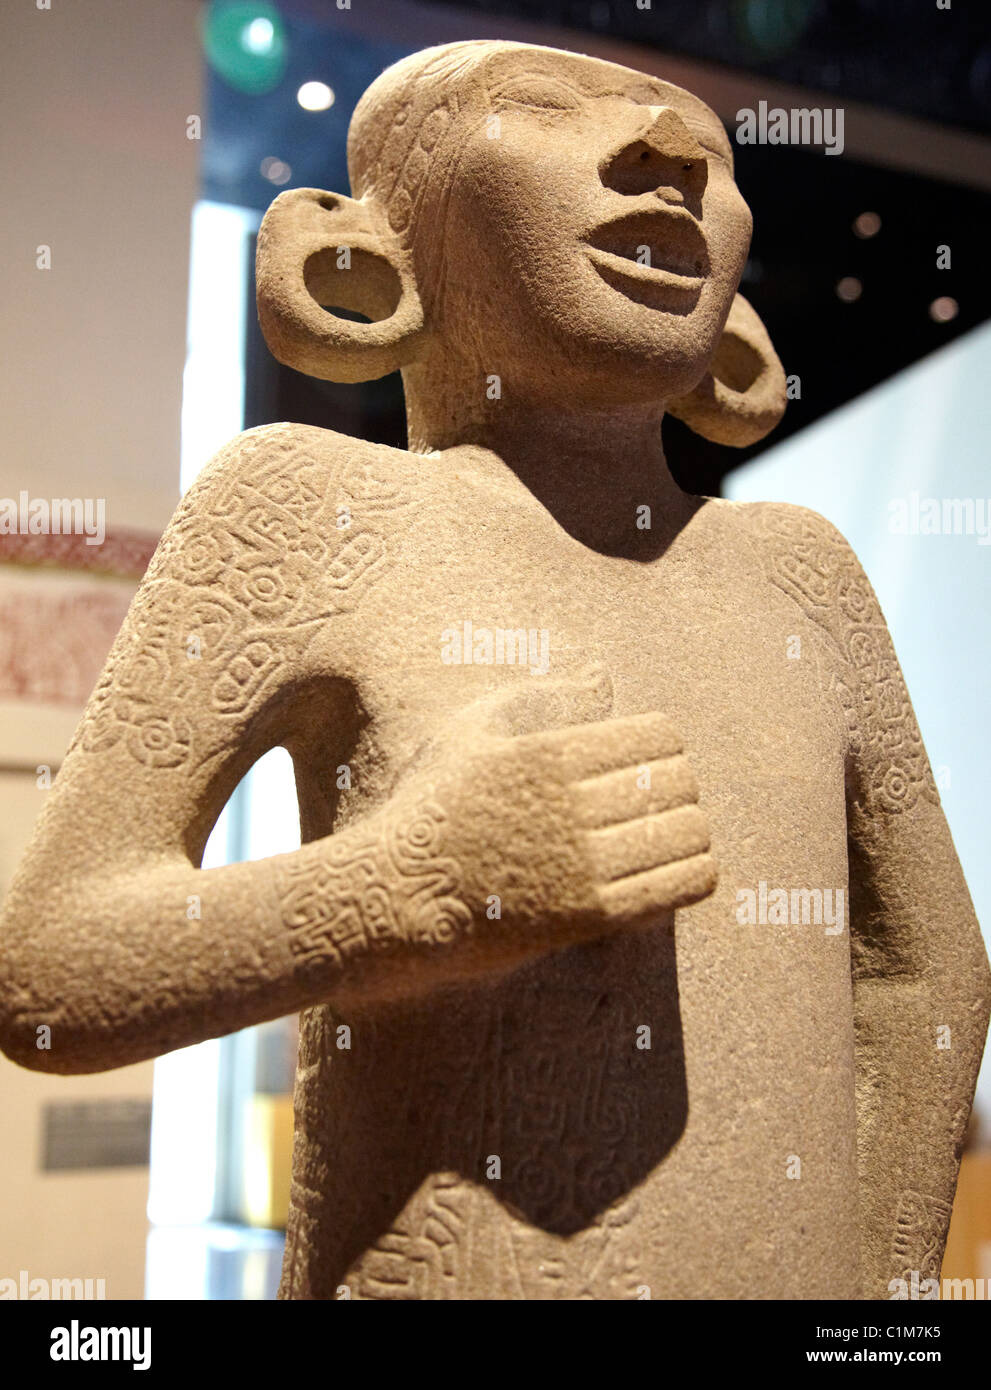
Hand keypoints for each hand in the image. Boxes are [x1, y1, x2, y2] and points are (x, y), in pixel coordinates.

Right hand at [417, 668, 716, 970]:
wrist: (397, 897)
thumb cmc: (433, 807)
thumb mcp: (471, 733)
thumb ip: (540, 697)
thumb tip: (600, 676)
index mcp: (552, 752)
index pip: (658, 737)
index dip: (663, 750)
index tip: (646, 768)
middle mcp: (573, 803)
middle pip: (677, 783)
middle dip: (678, 792)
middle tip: (659, 807)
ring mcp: (583, 861)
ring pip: (686, 834)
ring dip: (689, 835)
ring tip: (670, 842)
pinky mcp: (591, 915)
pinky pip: (679, 885)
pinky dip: (693, 875)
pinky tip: (681, 874)